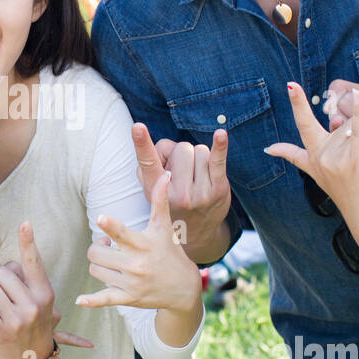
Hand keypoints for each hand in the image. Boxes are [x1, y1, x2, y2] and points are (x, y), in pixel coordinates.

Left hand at [0, 223, 73, 358]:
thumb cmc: (35, 325)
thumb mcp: (41, 304)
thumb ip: (27, 283)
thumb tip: (5, 267)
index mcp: (44, 294)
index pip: (34, 263)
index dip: (28, 242)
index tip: (25, 222)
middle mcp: (33, 305)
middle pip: (3, 273)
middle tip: (4, 295)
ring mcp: (17, 319)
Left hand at [77, 172, 201, 315]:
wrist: (184, 289)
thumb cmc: (170, 252)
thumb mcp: (165, 227)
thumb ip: (160, 201)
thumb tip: (166, 174)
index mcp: (143, 244)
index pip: (123, 233)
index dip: (110, 225)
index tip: (101, 218)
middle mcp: (136, 264)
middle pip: (95, 253)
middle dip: (97, 248)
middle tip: (108, 247)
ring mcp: (131, 283)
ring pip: (95, 270)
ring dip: (99, 264)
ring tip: (111, 261)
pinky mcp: (128, 298)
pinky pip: (103, 299)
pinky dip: (90, 301)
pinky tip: (80, 300)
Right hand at [132, 123, 230, 253]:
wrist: (195, 231)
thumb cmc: (171, 200)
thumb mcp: (152, 187)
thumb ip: (152, 162)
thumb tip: (166, 148)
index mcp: (156, 189)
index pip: (148, 162)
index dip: (141, 144)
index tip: (137, 127)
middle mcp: (177, 193)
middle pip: (181, 149)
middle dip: (182, 154)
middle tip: (181, 173)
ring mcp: (199, 193)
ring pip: (200, 150)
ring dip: (199, 158)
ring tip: (196, 177)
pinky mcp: (219, 189)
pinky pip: (218, 161)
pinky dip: (220, 146)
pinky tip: (221, 133)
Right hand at [264, 83, 358, 238]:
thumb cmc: (346, 194)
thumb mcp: (317, 173)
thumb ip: (294, 156)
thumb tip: (268, 148)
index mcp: (313, 156)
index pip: (303, 124)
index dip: (297, 104)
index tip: (290, 85)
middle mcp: (321, 156)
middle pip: (344, 125)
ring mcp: (337, 157)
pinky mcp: (356, 159)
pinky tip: (357, 94)